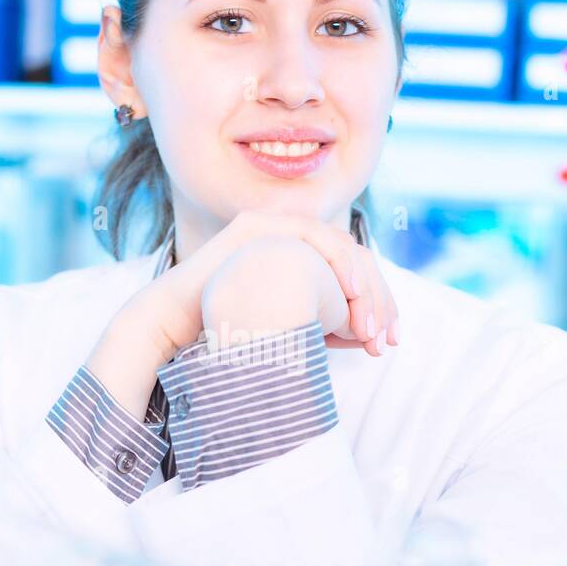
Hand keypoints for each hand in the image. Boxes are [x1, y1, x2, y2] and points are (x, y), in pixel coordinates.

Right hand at [202, 236, 397, 357]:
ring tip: (369, 326)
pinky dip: (338, 260)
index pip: (356, 275)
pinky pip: (312, 235)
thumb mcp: (290, 330)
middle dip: (378, 301)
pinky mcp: (257, 225)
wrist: (176, 325)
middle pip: (355, 260)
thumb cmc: (227, 332)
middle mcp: (293, 240)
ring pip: (341, 248)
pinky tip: (351, 290)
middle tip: (385, 338)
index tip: (390, 341)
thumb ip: (327, 326)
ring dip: (363, 287)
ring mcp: (275, 228)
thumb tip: (368, 337)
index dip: (381, 305)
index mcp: (303, 261)